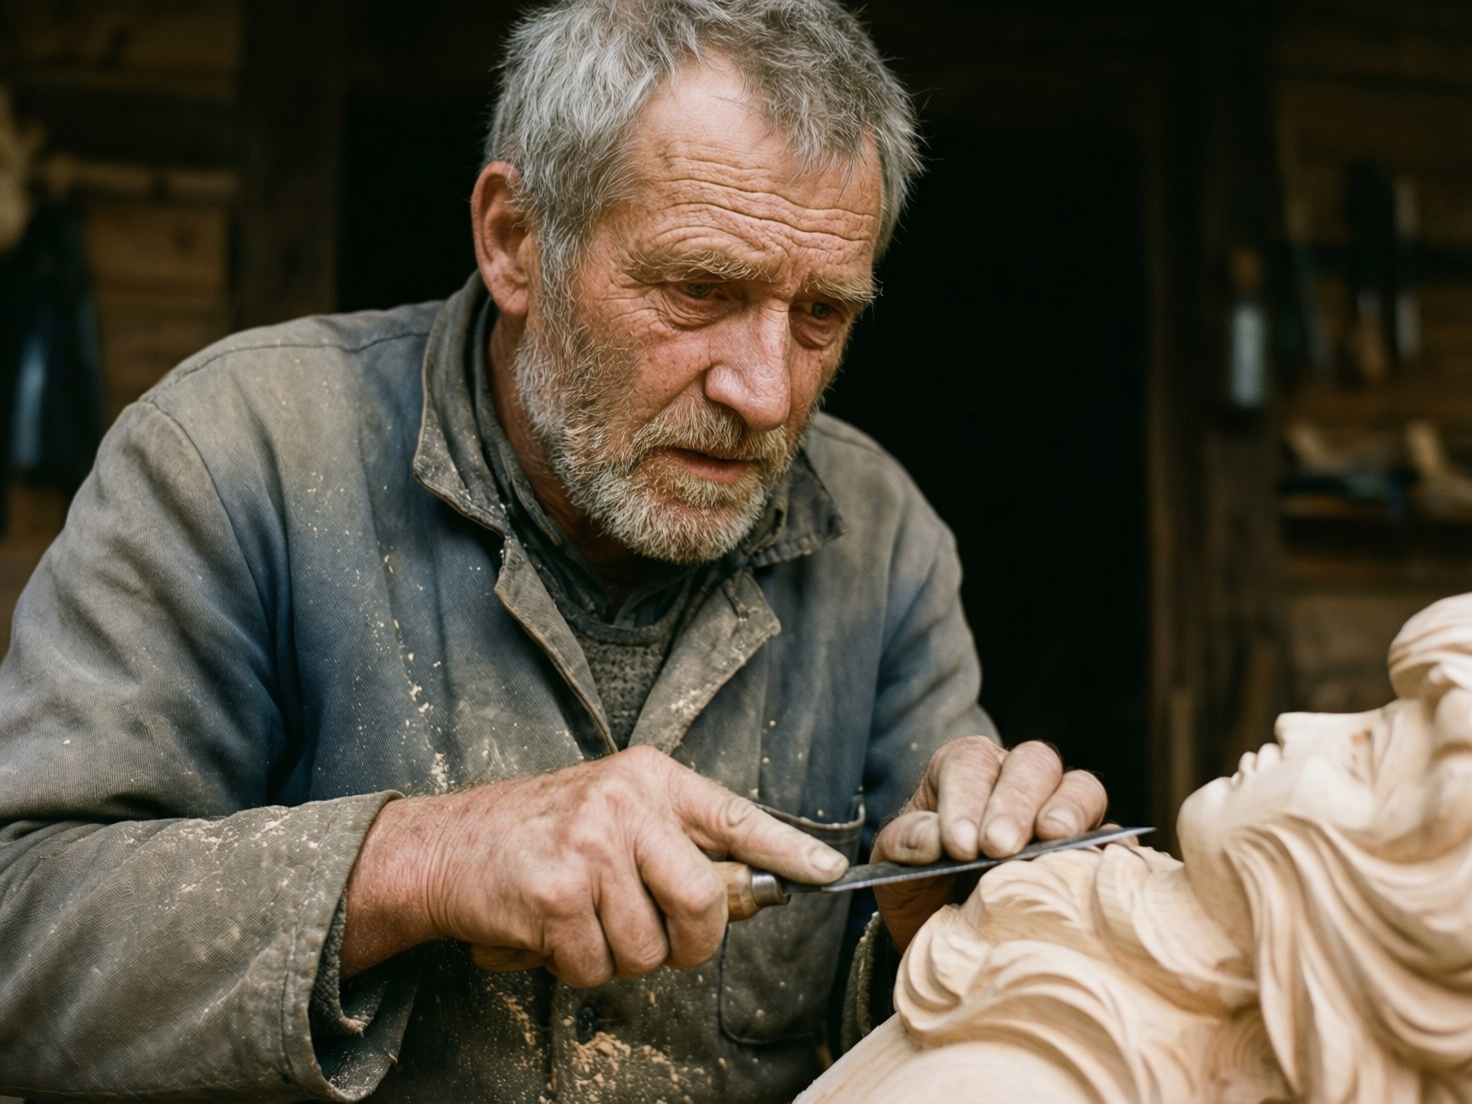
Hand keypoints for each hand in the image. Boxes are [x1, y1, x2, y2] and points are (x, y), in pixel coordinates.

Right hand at [339, 745, 846, 986]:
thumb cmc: (533, 837)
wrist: (441, 848)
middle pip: (703, 900)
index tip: (829, 872)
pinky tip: (548, 933)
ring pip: (649, 947)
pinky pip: (597, 967)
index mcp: (648, 778)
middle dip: (689, 942)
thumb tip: (744, 895)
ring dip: (616, 957)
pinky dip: (574, 969)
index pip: (734, 816)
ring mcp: (590, 846)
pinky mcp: (556, 893)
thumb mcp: (610, 813)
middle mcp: (624, 803)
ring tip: (580, 922)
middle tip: (659, 940)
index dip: (787, 850)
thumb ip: (671, 844)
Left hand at [870, 738, 1105, 949]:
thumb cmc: (920, 890)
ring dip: (1067, 810)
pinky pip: (1112, 838)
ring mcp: (1060, 814)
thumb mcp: (895, 867)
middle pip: (1033, 762)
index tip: (957, 844)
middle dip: (1015, 802)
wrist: (946, 940)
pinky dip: (1108, 846)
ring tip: (1053, 842)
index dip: (966, 797)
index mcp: (964, 773)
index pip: (971, 762)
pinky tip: (1093, 867)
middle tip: (997, 847)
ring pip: (1080, 786)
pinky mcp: (1091, 854)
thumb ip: (906, 844)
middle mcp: (1016, 783)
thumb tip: (932, 841)